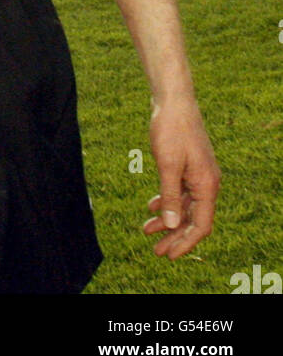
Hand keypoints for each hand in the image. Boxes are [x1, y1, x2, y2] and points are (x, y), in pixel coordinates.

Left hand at [144, 98, 219, 258]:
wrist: (174, 100)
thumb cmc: (172, 129)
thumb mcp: (168, 164)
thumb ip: (170, 195)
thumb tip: (172, 225)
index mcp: (207, 185)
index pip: (200, 225)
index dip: (184, 242)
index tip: (168, 255)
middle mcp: (207, 183)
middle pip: (192, 219)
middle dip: (174, 236)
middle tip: (156, 250)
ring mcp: (198, 174)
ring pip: (185, 206)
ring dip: (168, 220)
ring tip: (147, 231)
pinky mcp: (189, 166)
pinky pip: (180, 191)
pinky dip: (167, 201)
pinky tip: (153, 208)